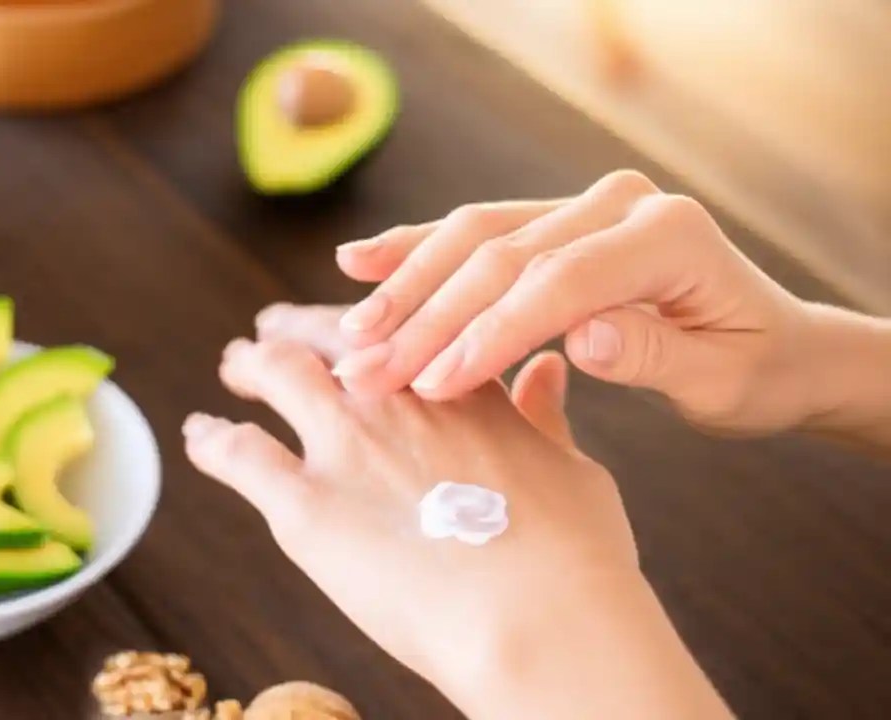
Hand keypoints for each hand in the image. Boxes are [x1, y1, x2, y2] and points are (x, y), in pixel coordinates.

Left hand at [183, 312, 728, 718]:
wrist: (538, 617)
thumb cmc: (574, 557)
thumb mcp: (572, 469)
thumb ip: (546, 417)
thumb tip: (545, 373)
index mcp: (460, 385)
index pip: (401, 329)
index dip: (371, 324)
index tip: (355, 327)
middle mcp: (395, 398)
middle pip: (326, 335)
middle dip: (295, 327)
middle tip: (272, 331)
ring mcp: (344, 445)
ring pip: (272, 375)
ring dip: (248, 364)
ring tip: (234, 367)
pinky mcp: (302, 505)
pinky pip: (236, 454)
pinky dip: (210, 440)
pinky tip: (198, 435)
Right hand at [331, 170, 820, 434]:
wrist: (777, 342)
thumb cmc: (754, 370)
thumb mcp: (721, 381)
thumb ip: (654, 356)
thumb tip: (580, 340)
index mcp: (667, 235)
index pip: (557, 282)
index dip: (489, 334)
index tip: (432, 386)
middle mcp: (621, 204)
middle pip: (502, 253)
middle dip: (428, 316)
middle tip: (369, 369)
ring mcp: (585, 205)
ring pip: (476, 235)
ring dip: (408, 286)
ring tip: (353, 331)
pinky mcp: (559, 220)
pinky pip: (479, 231)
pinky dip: (420, 250)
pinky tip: (365, 263)